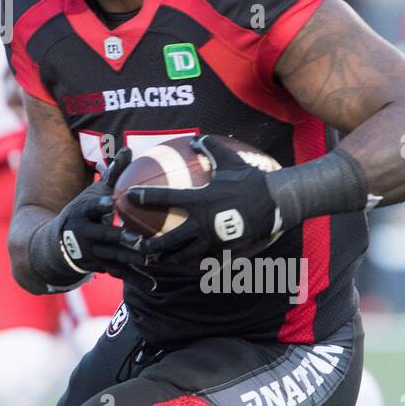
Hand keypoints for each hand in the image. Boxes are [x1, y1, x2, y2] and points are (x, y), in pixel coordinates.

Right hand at [34, 147, 144, 283]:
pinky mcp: (101, 266)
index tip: (110, 204)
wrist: (56, 247)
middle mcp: (85, 234)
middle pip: (104, 235)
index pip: (91, 208)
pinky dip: (136, 278)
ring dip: (130, 258)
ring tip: (147, 259)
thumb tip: (127, 149)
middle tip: (137, 239)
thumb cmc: (83, 214)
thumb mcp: (92, 195)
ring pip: (113, 256)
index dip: (99, 205)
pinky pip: (120, 273)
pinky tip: (152, 284)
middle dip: (119, 238)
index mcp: (83, 213)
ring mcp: (92, 252)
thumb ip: (112, 176)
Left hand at [127, 136, 283, 263]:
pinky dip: (194, 265)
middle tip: (134, 244)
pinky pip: (206, 261)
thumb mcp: (229, 160)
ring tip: (152, 260)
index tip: (129, 196)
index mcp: (199, 200)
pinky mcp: (225, 250)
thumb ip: (209, 148)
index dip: (145, 197)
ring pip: (183, 254)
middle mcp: (202, 223)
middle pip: (168, 239)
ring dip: (166, 258)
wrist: (275, 203)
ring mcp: (213, 240)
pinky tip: (185, 267)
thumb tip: (196, 138)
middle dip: (149, 243)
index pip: (165, 199)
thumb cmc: (250, 180)